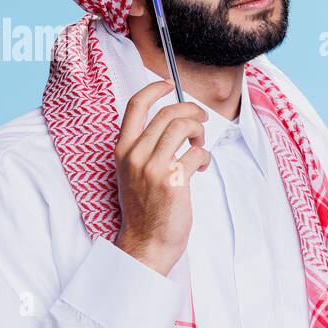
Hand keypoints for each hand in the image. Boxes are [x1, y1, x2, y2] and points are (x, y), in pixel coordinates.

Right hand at [113, 80, 210, 276]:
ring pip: (183, 127)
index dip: (155, 89)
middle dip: (191, 111)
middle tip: (202, 119)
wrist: (145, 243)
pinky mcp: (172, 181)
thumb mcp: (134, 173)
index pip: (135, 106)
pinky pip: (197, 154)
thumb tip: (175, 125)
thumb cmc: (145, 209)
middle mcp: (134, 155)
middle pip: (167, 113)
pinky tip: (201, 167)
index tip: (170, 84)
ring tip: (199, 145)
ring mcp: (152, 168)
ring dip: (199, 131)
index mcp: (122, 150)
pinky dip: (205, 156)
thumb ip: (146, 148)